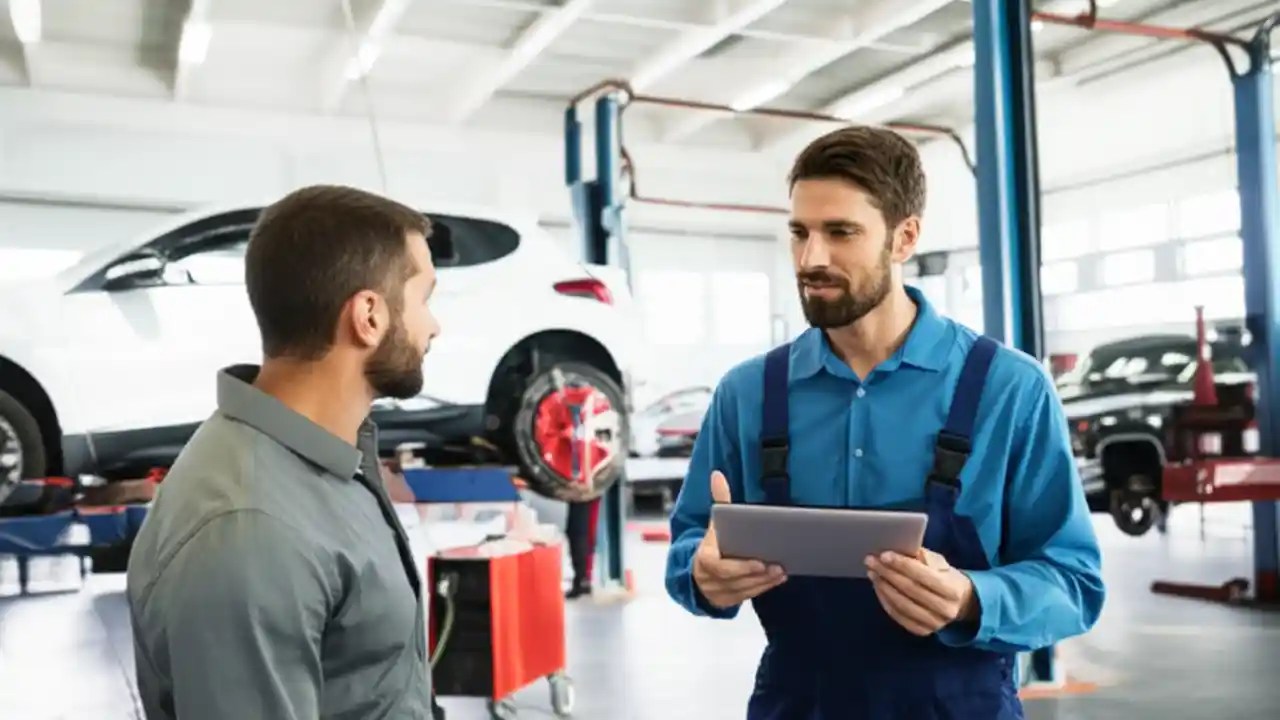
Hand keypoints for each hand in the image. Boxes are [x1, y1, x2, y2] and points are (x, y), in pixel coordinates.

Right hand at [692, 471, 786, 608]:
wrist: (696, 572)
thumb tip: (717, 474)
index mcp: (704, 558)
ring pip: (744, 589)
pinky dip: (763, 588)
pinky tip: (778, 578)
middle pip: (736, 579)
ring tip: (781, 570)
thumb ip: (719, 500)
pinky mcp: (728, 602)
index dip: (741, 566)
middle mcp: (709, 578)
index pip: (720, 566)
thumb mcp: (714, 523)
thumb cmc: (711, 545)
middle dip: (758, 574)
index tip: (760, 562)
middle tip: (778, 566)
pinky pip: (748, 596)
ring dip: (764, 581)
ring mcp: (718, 592)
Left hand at [865, 549, 977, 635]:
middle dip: (888, 573)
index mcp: (953, 590)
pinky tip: (878, 587)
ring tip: (872, 573)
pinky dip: (885, 601)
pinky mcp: (922, 631)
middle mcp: (945, 609)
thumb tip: (899, 550)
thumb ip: (922, 557)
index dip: (902, 565)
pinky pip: (899, 616)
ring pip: (902, 605)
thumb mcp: (941, 564)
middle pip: (910, 590)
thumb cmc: (946, 578)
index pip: (924, 576)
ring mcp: (934, 623)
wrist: (960, 604)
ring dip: (883, 587)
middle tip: (871, 561)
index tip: (884, 555)